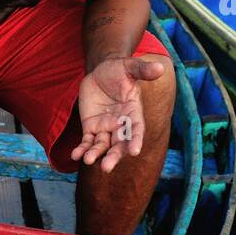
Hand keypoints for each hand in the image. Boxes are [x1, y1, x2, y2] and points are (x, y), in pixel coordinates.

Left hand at [72, 56, 167, 172]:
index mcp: (133, 112)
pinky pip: (87, 141)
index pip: (136, 129)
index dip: (136, 140)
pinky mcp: (91, 127)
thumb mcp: (130, 67)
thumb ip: (143, 70)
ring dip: (96, 154)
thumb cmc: (119, 70)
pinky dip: (82, 149)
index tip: (134, 151)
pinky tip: (75, 156)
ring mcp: (105, 127)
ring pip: (102, 145)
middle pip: (119, 144)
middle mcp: (121, 124)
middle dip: (114, 156)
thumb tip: (160, 68)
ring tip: (88, 161)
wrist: (101, 72)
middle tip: (106, 167)